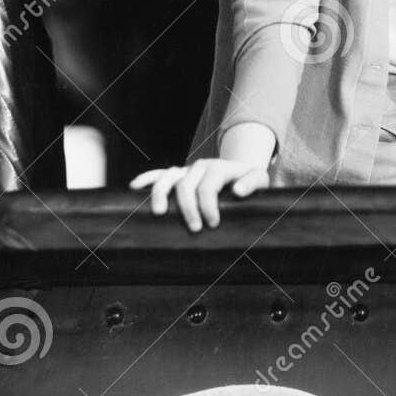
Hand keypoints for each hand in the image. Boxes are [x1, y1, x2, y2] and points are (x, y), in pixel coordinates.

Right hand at [130, 159, 269, 231]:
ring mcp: (187, 170)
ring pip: (168, 177)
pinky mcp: (178, 175)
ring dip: (161, 194)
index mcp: (219, 168)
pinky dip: (146, 178)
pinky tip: (134, 188)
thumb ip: (252, 184)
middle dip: (188, 207)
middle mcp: (200, 167)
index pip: (208, 184)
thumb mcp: (260, 179)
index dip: (208, 204)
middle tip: (194, 228)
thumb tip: (237, 192)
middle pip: (186, 184)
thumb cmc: (249, 181)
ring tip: (159, 213)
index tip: (212, 223)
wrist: (241, 170)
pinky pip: (159, 174)